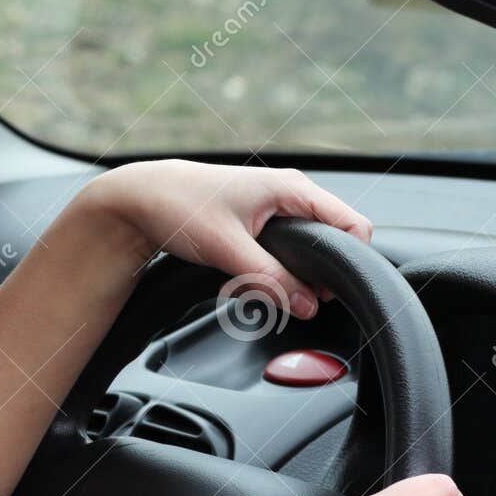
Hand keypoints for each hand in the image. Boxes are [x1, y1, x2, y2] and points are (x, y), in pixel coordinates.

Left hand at [79, 160, 372, 317]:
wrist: (143, 198)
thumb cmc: (180, 207)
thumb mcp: (227, 249)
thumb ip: (270, 279)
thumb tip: (307, 306)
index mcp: (292, 189)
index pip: (352, 224)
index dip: (351, 262)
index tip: (328, 293)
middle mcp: (291, 193)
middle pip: (335, 238)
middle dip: (322, 272)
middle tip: (296, 298)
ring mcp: (278, 205)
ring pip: (311, 246)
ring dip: (298, 273)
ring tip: (271, 288)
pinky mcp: (263, 219)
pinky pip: (289, 248)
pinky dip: (281, 268)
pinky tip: (258, 280)